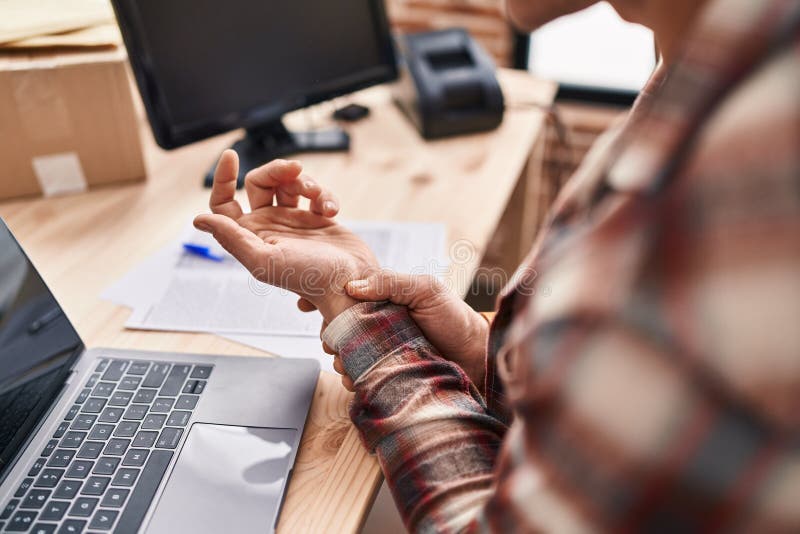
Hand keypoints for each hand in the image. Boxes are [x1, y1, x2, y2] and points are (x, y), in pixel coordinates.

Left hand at [194, 150, 378, 320]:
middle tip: (295, 170)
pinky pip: (315, 194)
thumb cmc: (310, 277)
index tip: (230, 156)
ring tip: (317, 195)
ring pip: (289, 184)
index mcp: (251, 237)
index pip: (224, 204)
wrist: (351, 283)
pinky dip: (325, 196)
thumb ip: (231, 239)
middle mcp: (269, 227)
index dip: (223, 180)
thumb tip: (199, 220)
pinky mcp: (317, 219)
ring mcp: (293, 221)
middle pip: (260, 183)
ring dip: (304, 182)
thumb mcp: (265, 260)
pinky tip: (331, 210)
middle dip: (276, 171)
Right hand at [300, 272, 488, 390]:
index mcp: (383, 301)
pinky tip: (354, 378)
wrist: (477, 358)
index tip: (303, 304)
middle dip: (329, 333)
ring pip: (344, 354)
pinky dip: (351, 379)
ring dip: (338, 357)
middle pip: (338, 327)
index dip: (321, 299)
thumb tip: (353, 286)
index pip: (343, 297)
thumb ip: (391, 283)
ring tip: (345, 360)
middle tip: (331, 338)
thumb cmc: (454, 319)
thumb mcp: (426, 290)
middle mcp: (376, 326)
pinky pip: (358, 377)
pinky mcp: (383, 374)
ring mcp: (379, 351)